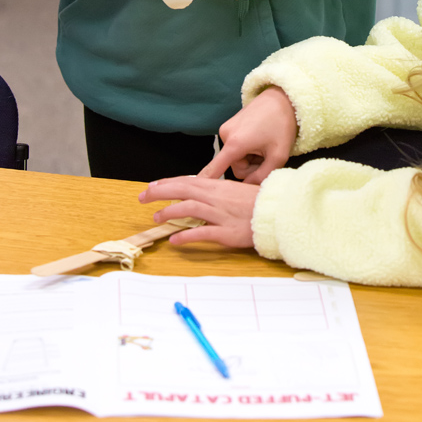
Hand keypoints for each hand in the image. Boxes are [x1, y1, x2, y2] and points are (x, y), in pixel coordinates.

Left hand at [138, 176, 259, 247]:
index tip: (152, 185)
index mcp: (218, 187)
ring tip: (156, 218)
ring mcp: (221, 215)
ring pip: (190, 209)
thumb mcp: (235, 191)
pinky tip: (175, 240)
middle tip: (143, 196)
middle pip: (184, 191)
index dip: (168, 183)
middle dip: (160, 192)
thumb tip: (198, 192)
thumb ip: (216, 192)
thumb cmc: (258, 202)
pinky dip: (186, 236)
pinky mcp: (226, 232)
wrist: (277, 212)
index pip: (188, 182)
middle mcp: (217, 198)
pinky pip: (203, 233)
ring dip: (170, 212)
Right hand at [200, 87, 298, 183]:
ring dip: (251, 157)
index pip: (215, 168)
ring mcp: (226, 129)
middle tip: (268, 154)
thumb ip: (262, 176)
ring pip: (237, 158)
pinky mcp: (229, 126)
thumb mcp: (278, 155)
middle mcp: (225, 135)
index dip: (204, 181)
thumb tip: (246, 186)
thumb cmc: (282, 124)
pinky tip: (260, 140)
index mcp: (235, 143)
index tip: (188, 190)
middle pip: (236, 167)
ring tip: (265, 145)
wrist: (282, 99)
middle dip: (252, 166)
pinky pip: (236, 148)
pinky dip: (249, 149)